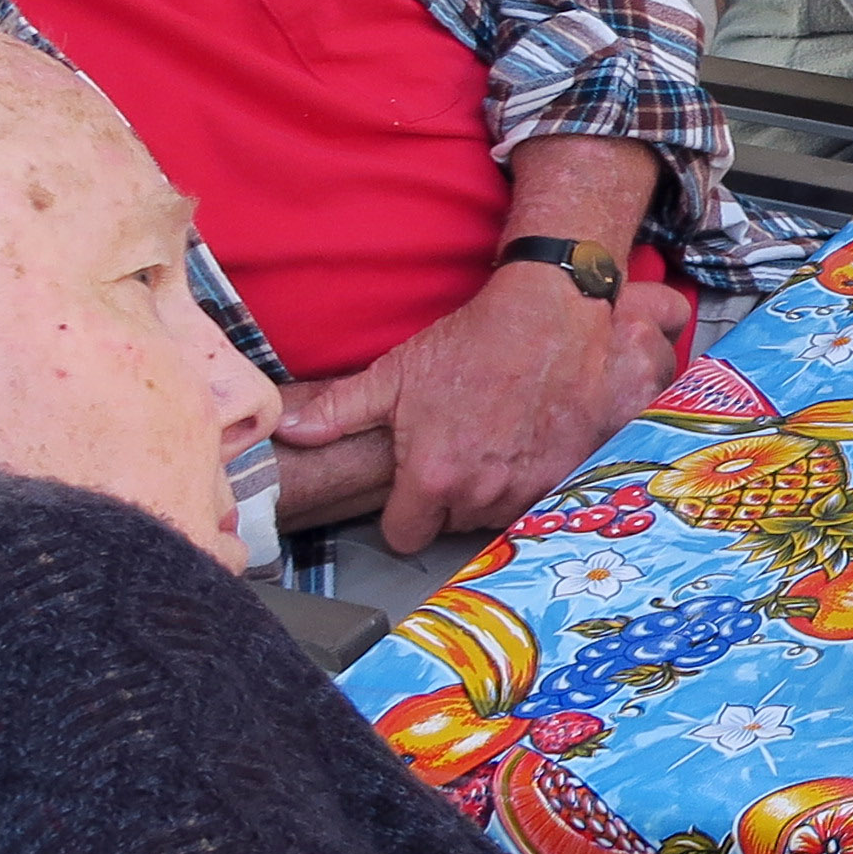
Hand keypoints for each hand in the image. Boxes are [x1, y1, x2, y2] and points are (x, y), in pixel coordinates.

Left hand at [271, 255, 679, 557]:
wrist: (551, 317)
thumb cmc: (473, 342)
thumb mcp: (396, 372)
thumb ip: (337, 411)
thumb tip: (287, 429)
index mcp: (431, 477)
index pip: (404, 536)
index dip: (402, 513)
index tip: (409, 488)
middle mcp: (479, 493)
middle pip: (450, 526)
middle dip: (446, 500)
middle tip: (452, 454)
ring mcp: (526, 488)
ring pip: (492, 516)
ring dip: (487, 494)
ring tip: (488, 447)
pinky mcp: (565, 475)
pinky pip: (534, 502)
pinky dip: (526, 483)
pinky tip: (521, 446)